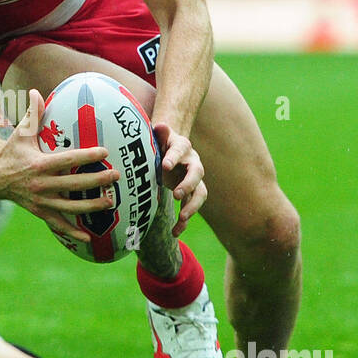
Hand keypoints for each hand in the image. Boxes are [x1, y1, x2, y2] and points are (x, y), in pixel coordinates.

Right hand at [0, 89, 119, 242]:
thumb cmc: (12, 151)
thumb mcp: (20, 133)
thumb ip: (31, 114)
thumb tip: (35, 92)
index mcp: (39, 164)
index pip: (68, 159)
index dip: (87, 156)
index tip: (105, 152)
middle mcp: (41, 184)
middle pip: (73, 184)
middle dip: (96, 181)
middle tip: (116, 176)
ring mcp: (41, 200)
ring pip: (69, 206)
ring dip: (91, 206)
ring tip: (110, 202)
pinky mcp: (39, 211)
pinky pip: (57, 223)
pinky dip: (71, 232)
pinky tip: (88, 237)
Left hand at [153, 122, 205, 236]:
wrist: (168, 150)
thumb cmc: (160, 144)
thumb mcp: (158, 137)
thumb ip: (160, 133)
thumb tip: (160, 125)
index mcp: (182, 147)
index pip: (180, 150)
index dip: (173, 157)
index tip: (165, 166)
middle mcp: (192, 164)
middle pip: (196, 173)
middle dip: (188, 184)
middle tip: (176, 194)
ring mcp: (193, 180)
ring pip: (199, 193)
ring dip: (192, 206)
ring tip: (182, 217)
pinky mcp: (190, 194)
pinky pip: (190, 208)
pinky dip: (184, 221)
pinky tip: (175, 232)